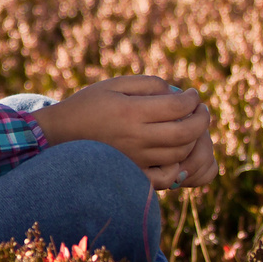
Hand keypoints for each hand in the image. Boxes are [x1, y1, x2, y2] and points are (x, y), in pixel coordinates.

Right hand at [29, 76, 206, 188]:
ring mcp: (136, 160)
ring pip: (179, 154)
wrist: (60, 135)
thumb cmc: (89, 104)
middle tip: (202, 110)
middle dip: (201, 120)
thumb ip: (147, 84)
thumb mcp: (114, 84)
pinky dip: (178, 165)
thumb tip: (176, 92)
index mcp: (131, 112)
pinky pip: (166, 177)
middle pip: (185, 133)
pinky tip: (176, 151)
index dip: (192, 99)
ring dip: (193, 139)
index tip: (193, 94)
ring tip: (191, 126)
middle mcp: (136, 138)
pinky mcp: (133, 174)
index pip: (177, 107)